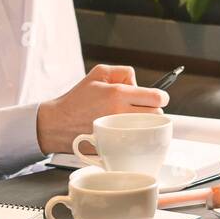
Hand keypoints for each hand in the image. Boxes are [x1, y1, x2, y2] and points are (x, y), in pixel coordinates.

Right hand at [35, 63, 169, 153]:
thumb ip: (123, 72)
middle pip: (156, 115)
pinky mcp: (113, 146)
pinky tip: (128, 133)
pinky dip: (136, 138)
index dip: (161, 97)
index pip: (156, 97)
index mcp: (117, 94)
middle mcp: (119, 113)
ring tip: (133, 120)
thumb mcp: (98, 73)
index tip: (159, 98)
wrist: (58, 124)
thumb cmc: (77, 99)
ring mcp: (117, 132)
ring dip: (146, 125)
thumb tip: (139, 83)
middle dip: (153, 110)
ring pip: (149, 130)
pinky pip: (136, 143)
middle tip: (142, 109)